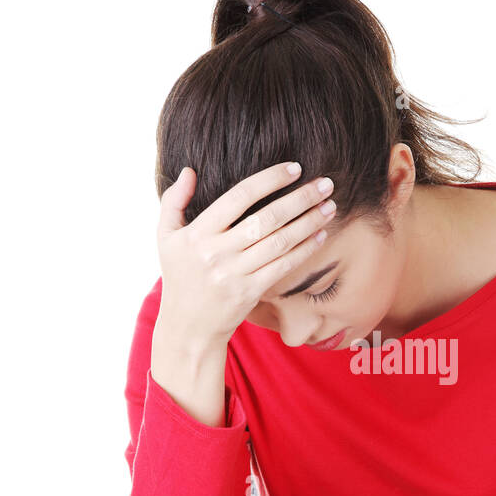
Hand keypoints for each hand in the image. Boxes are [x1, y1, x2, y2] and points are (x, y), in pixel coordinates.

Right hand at [155, 161, 337, 347]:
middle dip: (301, 198)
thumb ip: (173, 201)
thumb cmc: (180, 276)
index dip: (270, 179)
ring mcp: (235, 273)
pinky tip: (321, 235)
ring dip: (309, 222)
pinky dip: (305, 249)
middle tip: (325, 184)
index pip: (239, 196)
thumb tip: (189, 171)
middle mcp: (216, 251)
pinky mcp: (250, 292)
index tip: (295, 169)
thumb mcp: (166, 238)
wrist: (187, 327)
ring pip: (280, 241)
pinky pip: (283, 266)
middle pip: (267, 217)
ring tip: (329, 206)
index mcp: (198, 232)